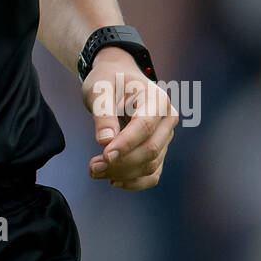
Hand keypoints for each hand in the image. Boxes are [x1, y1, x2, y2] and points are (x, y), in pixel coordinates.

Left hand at [81, 48, 177, 190]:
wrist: (117, 79)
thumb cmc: (109, 80)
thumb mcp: (99, 88)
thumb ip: (103, 111)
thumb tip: (106, 140)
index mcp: (157, 99)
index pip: (145, 127)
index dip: (125, 144)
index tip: (104, 155)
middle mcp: (167, 119)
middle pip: (150, 150)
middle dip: (121, 163)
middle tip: (93, 167)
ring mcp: (166, 137)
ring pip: (150, 165)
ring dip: (122, 174)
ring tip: (95, 170)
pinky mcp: (160, 150)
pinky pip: (152, 174)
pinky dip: (134, 182)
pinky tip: (113, 180)